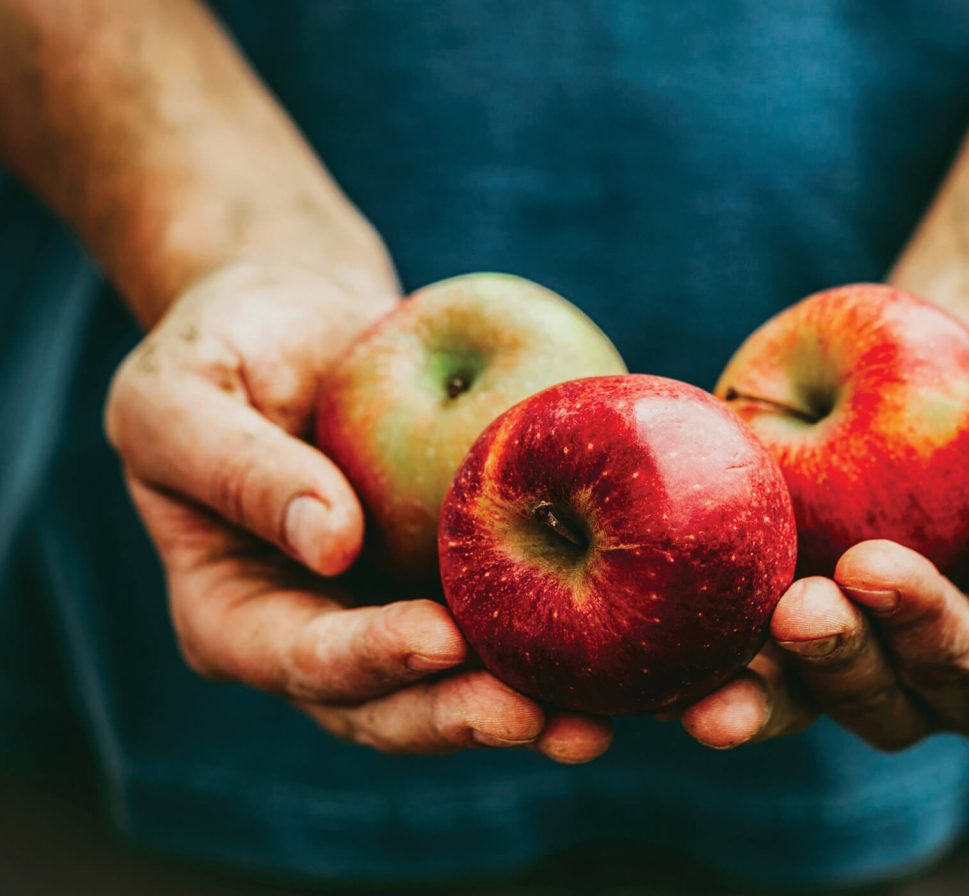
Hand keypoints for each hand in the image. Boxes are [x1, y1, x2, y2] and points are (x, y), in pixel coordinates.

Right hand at [106, 262, 611, 762]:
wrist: (297, 317)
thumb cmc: (221, 348)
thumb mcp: (182, 396)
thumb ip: (239, 469)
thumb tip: (331, 543)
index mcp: (233, 615)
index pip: (299, 657)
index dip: (368, 658)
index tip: (439, 639)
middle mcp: (314, 635)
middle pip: (385, 705)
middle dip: (458, 716)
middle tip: (535, 717)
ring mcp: (386, 616)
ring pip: (452, 688)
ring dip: (520, 711)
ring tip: (590, 725)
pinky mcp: (450, 583)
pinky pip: (500, 624)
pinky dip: (552, 648)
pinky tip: (613, 654)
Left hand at [681, 307, 968, 749]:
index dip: (928, 633)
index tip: (877, 568)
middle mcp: (917, 659)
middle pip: (880, 703)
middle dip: (837, 665)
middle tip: (798, 608)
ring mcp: (839, 630)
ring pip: (796, 693)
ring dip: (756, 688)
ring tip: (711, 673)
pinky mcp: (770, 585)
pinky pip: (730, 635)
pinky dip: (693, 646)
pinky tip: (656, 643)